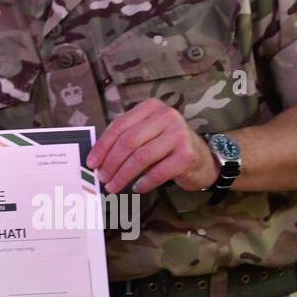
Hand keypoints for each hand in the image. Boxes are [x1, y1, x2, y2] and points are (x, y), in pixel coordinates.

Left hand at [86, 98, 218, 194]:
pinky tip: (136, 188)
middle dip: (110, 163)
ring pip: (140, 157)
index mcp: (151, 107)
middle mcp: (166, 116)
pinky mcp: (187, 155)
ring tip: (113, 186)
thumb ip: (126, 138)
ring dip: (123, 175)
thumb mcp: (148, 133)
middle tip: (101, 178)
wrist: (205, 157)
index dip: (102, 146)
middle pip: (128, 142)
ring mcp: (178, 135)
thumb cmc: (168, 146)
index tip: (91, 163)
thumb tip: (97, 158)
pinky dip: (143, 182)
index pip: (119, 126)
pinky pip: (157, 172)